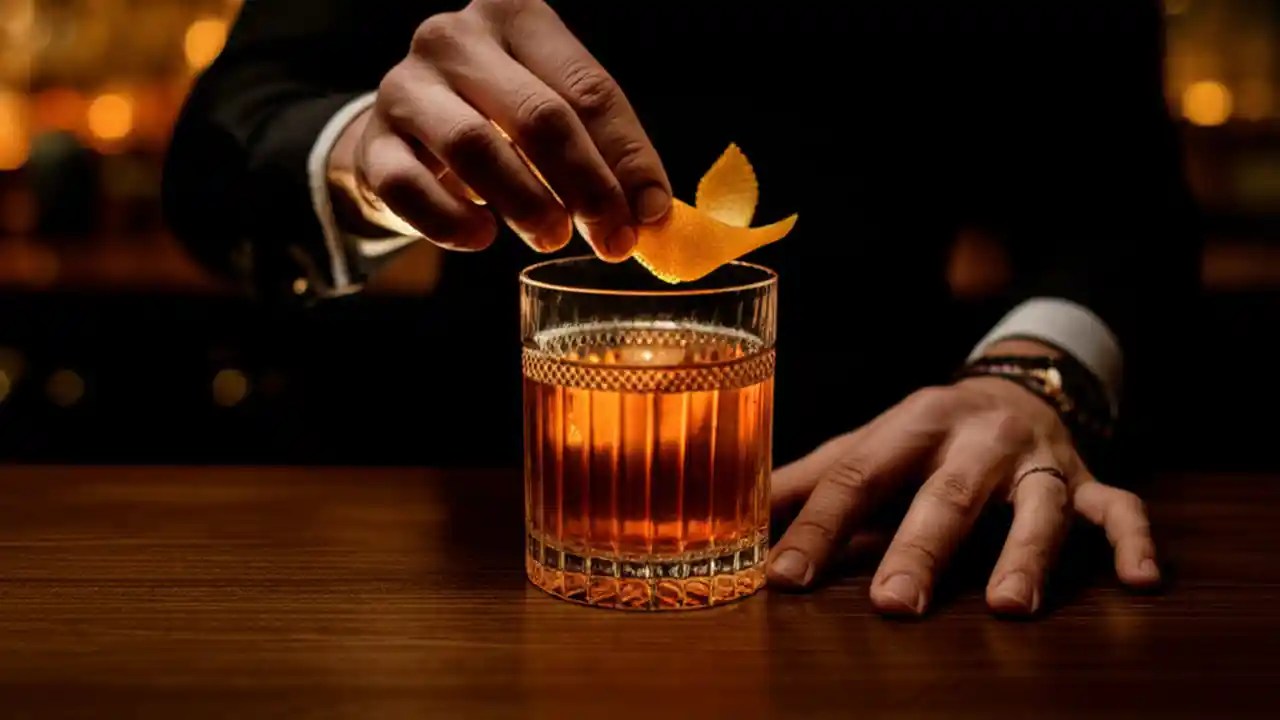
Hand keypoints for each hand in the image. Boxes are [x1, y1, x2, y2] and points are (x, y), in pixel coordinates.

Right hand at [328, 0, 670, 259]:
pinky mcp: (373, 141)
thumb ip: (603, 157)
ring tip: (553, 237)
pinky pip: (412, 189)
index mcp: (517, 17)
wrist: (405, 137)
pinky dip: (453, 223)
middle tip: (612, 239)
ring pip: (475, 147)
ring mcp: (407, 86)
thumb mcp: (554, 120)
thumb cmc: (497, 124)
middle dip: (586, 187)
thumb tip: (651, 215)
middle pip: (539, 116)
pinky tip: (481, 237)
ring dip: (527, 204)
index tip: (651, 215)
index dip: (628, 158)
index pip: (590, 89)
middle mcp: (457, 38)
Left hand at [767, 341, 1159, 615]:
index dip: (817, 528)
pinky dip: (1134, 540)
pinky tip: (1142, 581)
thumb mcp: (863, 447)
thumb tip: (730, 515)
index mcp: (907, 427)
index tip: (784, 579)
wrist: (1011, 389)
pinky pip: (1121, 508)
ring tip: (1006, 606)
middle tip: (891, 605)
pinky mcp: (1087, 480)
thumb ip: (806, 483)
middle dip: (918, 549)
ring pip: (1036, 505)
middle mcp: (973, 440)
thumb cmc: (920, 437)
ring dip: (1023, 554)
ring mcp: (1035, 461)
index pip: (856, 479)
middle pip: (945, 495)